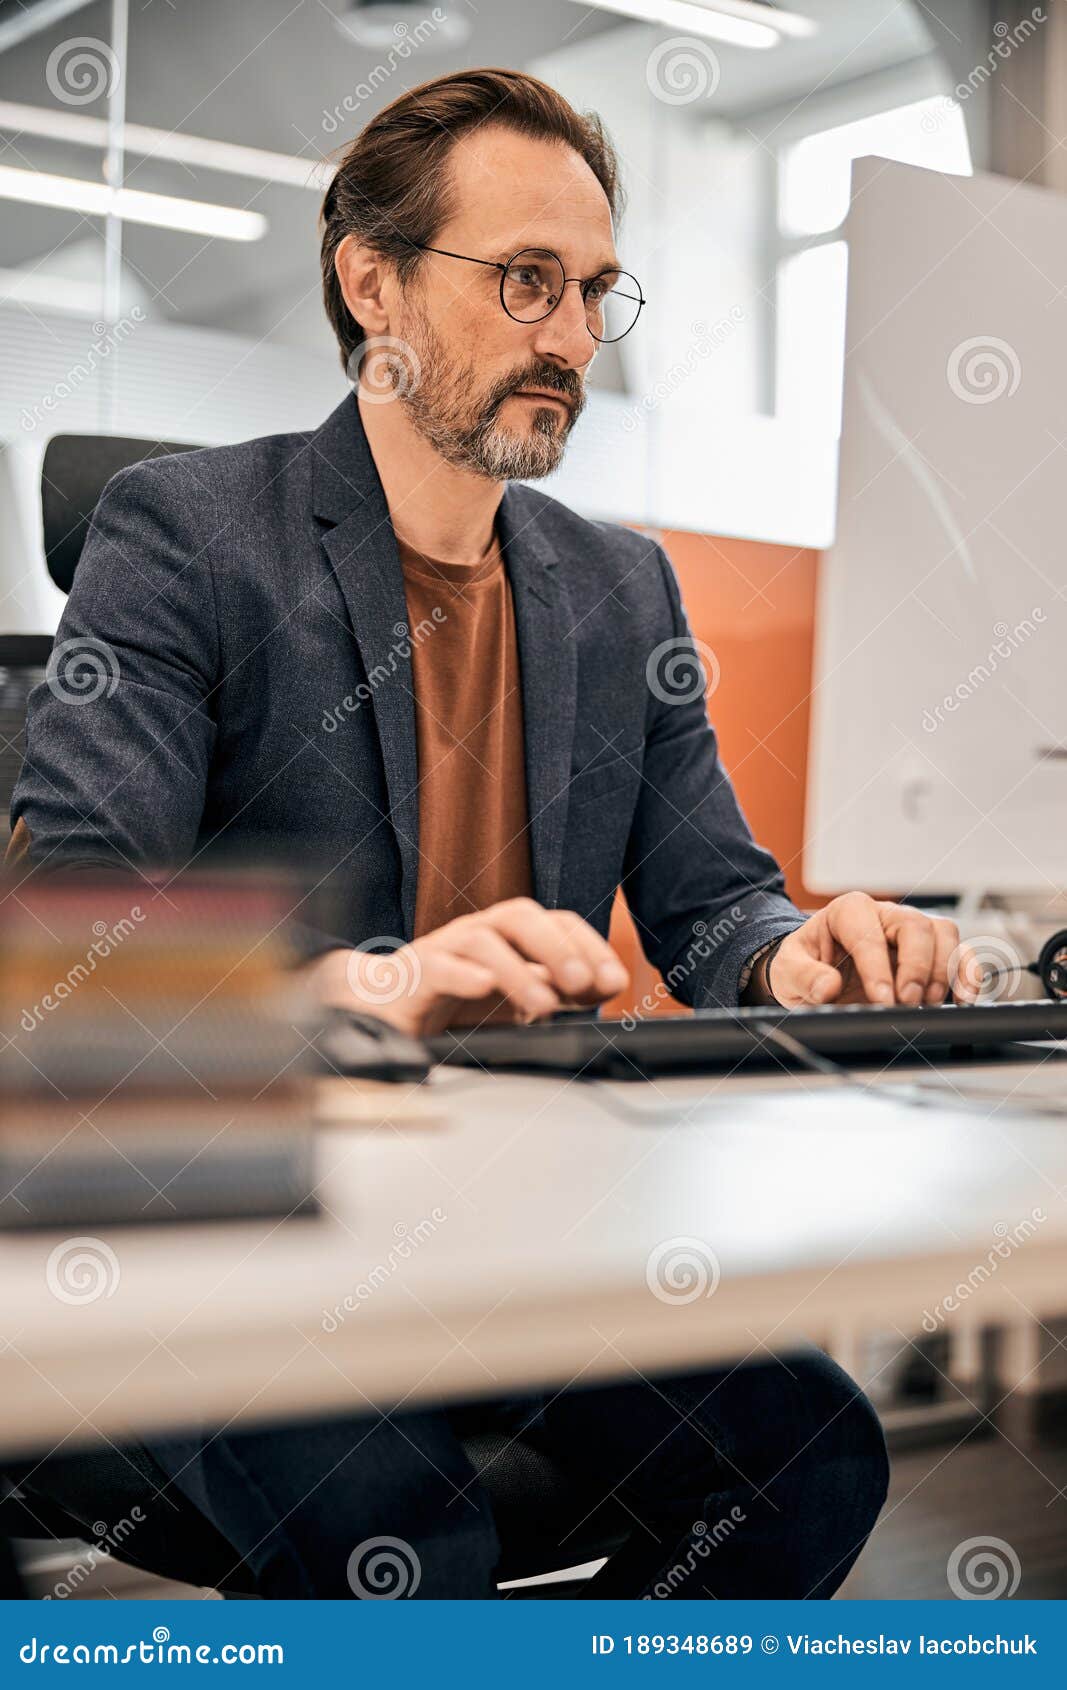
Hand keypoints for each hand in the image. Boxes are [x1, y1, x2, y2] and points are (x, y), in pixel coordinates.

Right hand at [306, 897, 628, 1036]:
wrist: (387, 1007)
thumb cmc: (456, 996)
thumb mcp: (519, 996)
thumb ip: (564, 989)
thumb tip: (613, 982)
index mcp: (509, 935)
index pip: (556, 921)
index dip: (589, 945)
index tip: (614, 980)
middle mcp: (480, 932)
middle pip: (520, 917)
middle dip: (557, 948)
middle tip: (583, 984)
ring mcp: (445, 949)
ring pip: (482, 941)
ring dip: (518, 972)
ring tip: (544, 1005)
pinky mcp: (414, 975)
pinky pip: (437, 967)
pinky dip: (463, 976)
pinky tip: (483, 989)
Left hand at [762, 893, 984, 1009]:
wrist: (817, 975)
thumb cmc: (806, 967)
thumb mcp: (788, 973)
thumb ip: (805, 977)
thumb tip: (829, 986)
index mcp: (847, 912)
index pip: (869, 932)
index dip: (878, 966)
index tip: (881, 1000)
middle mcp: (884, 915)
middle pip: (915, 926)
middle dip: (916, 967)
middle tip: (907, 1003)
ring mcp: (911, 931)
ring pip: (943, 934)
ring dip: (943, 971)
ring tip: (927, 1004)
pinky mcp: (931, 952)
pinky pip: (961, 953)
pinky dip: (968, 975)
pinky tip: (961, 999)